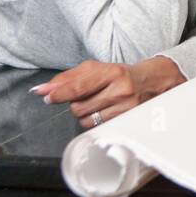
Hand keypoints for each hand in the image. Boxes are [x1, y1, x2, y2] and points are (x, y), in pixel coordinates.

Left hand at [30, 55, 185, 126]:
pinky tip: (102, 112)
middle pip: (78, 107)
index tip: (45, 95)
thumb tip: (43, 90)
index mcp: (111, 72)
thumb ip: (68, 78)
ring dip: (83, 114)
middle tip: (85, 96)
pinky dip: (93, 121)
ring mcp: (126, 107)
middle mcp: (120, 90)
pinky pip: (95, 127)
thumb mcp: (96, 69)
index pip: (79, 86)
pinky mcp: (126, 121)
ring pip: (85, 120)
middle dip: (74, 103)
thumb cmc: (120, 75)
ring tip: (97, 103)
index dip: (59, 92)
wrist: (152, 83)